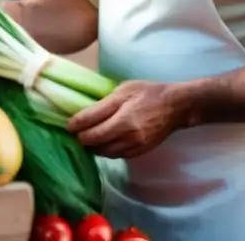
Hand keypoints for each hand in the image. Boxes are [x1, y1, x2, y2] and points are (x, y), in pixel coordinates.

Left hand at [67, 80, 189, 159]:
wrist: (176, 107)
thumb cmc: (148, 93)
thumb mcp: (124, 90)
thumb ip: (102, 104)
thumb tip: (81, 116)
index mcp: (123, 119)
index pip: (91, 129)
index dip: (76, 127)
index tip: (69, 124)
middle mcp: (127, 137)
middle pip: (95, 144)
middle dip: (83, 138)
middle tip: (77, 130)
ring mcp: (133, 147)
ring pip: (104, 153)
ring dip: (94, 146)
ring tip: (89, 136)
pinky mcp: (138, 153)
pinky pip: (115, 155)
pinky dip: (106, 149)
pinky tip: (105, 141)